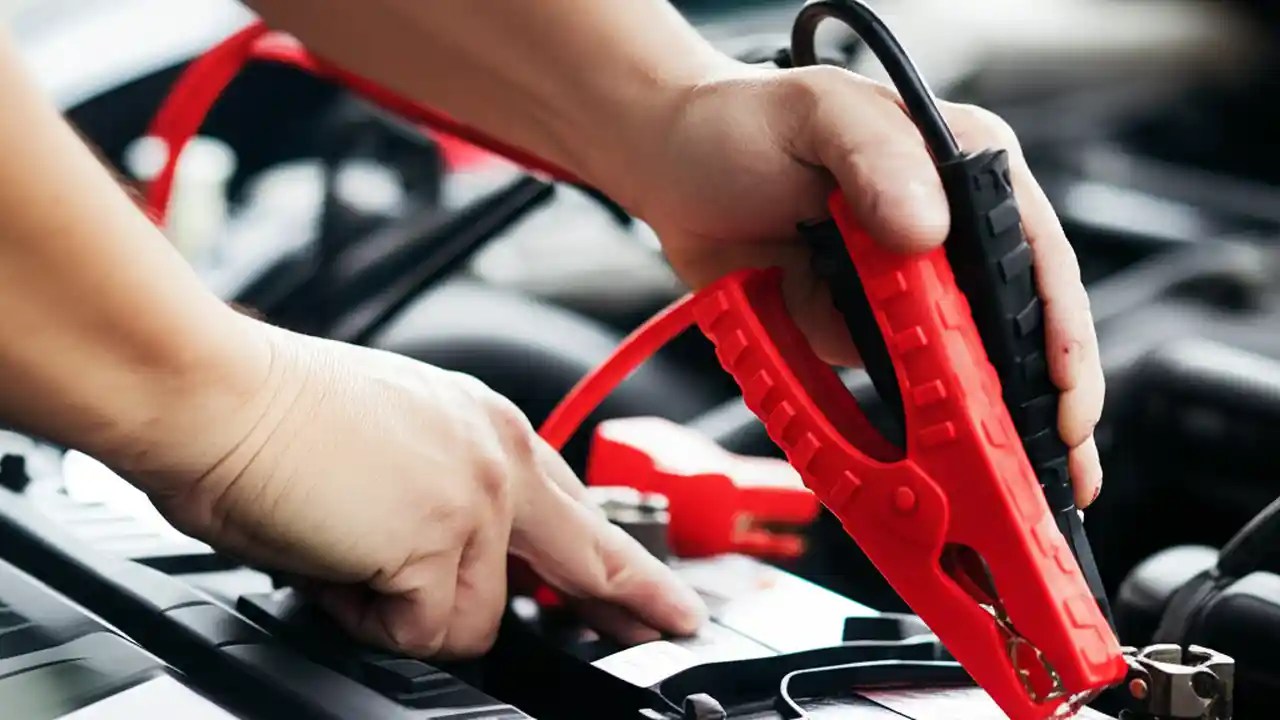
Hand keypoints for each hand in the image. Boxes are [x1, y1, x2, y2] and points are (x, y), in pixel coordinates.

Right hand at [114, 320, 705, 657]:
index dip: (620, 559)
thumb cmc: (271, 413)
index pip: (575, 507)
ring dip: (404, 608)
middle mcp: (497, 460)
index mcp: (487, 427)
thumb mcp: (390, 439)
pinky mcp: (440, 543)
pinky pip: (422, 630)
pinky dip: (367, 618)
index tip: (661, 592)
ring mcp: (476, 502)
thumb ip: (441, 492)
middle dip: (632, 602)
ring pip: (476, 619)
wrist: (215, 394)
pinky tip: (334, 565)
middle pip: (590, 558)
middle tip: (669, 624)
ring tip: (344, 553)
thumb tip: (443, 552)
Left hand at [606, 61, 1103, 506]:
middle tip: (1063, 468)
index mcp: (960, 172)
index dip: (1060, 331)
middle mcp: (944, 239)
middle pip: (1016, 331)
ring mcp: (903, 295)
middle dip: (1045, 405)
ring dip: (988, 432)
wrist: (667, 166)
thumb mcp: (817, 113)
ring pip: (964, 375)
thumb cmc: (742, 121)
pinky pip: (893, 394)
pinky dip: (914, 438)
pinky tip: (935, 475)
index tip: (1061, 390)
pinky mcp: (859, 335)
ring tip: (1015, 490)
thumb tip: (926, 229)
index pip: (1035, 256)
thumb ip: (875, 157)